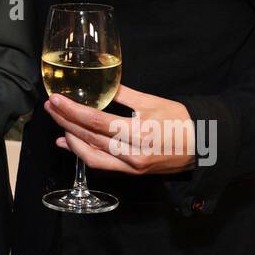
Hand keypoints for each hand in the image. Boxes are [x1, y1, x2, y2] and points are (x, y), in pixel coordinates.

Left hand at [46, 83, 196, 174]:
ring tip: (57, 124)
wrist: (204, 145)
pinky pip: (101, 164)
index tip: (56, 100)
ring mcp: (131, 167)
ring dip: (71, 139)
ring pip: (91, 156)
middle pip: (89, 138)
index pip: (95, 122)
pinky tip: (70, 143)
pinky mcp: (132, 172)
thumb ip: (122, 93)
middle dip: (65, 122)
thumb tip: (100, 82)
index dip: (72, 111)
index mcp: (137, 133)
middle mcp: (132, 154)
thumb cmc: (181, 121)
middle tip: (50, 107)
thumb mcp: (152, 102)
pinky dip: (83, 153)